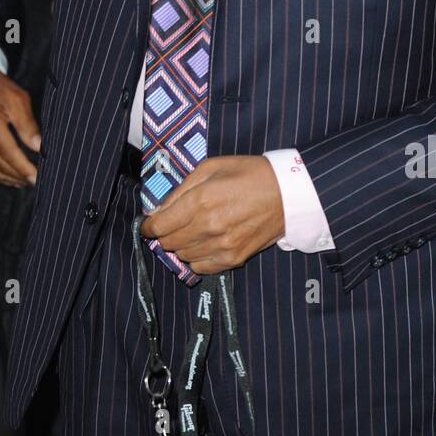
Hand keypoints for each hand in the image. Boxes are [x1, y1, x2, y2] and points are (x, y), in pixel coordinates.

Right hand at [0, 66, 39, 186]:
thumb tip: (39, 147)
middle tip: (38, 182)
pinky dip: (0, 174)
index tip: (39, 177)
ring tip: (28, 181)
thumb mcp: (18, 100)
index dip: (25, 169)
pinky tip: (13, 177)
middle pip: (2, 166)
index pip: (10, 154)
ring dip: (11, 179)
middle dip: (21, 177)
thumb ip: (28, 125)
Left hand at [140, 155, 284, 273]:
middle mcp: (208, 226)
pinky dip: (196, 257)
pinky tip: (205, 244)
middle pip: (168, 243)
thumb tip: (158, 210)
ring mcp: (222, 246)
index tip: (148, 224)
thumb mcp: (210, 168)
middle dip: (165, 234)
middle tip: (173, 224)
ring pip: (182, 256)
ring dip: (181, 245)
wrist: (287, 194)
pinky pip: (201, 267)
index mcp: (200, 200)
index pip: (159, 225)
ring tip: (193, 231)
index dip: (148, 226)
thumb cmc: (248, 174)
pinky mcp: (234, 258)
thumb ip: (181, 189)